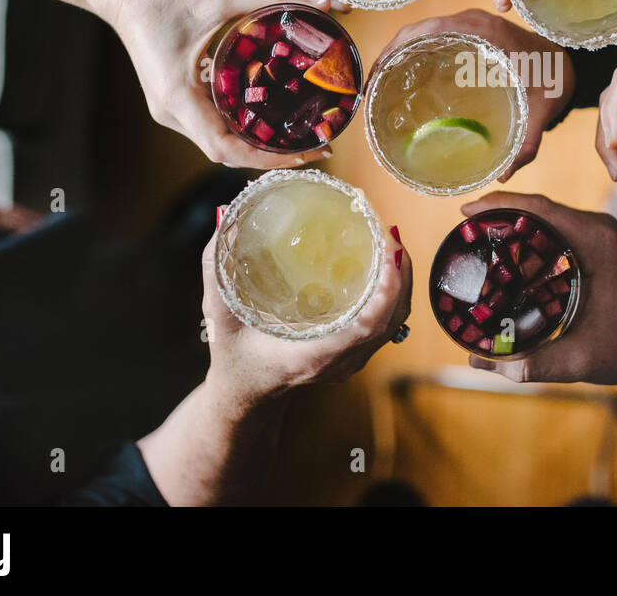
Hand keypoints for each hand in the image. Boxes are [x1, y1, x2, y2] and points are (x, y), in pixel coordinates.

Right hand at [102, 0, 333, 168]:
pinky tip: (272, 119)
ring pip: (220, 142)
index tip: (303, 152)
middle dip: (271, 155)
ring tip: (301, 137)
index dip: (264, 157)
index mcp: (177, 96)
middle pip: (227, 152)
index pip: (223, 148)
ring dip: (258, 145)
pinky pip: (214, 125)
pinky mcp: (176, 100)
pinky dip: (243, 129)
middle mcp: (171, 112)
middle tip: (316, 148)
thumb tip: (322, 0)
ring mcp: (171, 109)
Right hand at [200, 224, 411, 409]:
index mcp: (313, 355)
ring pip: (395, 321)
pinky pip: (387, 323)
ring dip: (401, 281)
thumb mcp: (219, 318)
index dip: (387, 289)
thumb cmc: (234, 360)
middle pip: (391, 318)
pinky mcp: (356, 354)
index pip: (367, 325)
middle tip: (389, 233)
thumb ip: (215, 272)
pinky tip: (385, 264)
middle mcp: (341, 360)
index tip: (389, 252)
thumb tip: (225, 220)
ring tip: (390, 241)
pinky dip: (393, 293)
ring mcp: (353, 360)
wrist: (246, 397)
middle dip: (400, 275)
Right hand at [373, 9, 575, 179]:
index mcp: (483, 32)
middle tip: (371, 89)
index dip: (394, 50)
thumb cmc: (556, 79)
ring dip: (397, 54)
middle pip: (414, 31)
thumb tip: (503, 174)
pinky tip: (405, 81)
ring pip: (421, 34)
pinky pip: (434, 38)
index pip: (425, 30)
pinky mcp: (470, 32)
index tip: (376, 76)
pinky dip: (414, 54)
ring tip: (380, 87)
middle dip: (387, 56)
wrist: (571, 60)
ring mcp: (469, 24)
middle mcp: (472, 22)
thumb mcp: (543, 110)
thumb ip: (528, 144)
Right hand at [459, 193, 616, 384]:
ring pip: (544, 212)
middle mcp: (597, 227)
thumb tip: (477, 362)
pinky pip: (553, 225)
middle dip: (497, 210)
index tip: (465, 210)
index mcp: (595, 242)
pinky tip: (501, 247)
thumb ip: (530, 365)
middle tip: (462, 227)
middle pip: (538, 205)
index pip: (539, 208)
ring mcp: (596, 231)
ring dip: (510, 219)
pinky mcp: (593, 240)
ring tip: (474, 234)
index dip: (499, 204)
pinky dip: (526, 230)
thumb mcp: (577, 362)